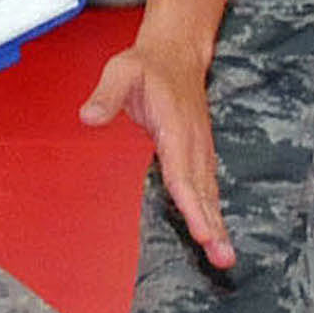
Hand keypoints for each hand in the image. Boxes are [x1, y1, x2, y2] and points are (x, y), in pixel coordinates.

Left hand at [81, 37, 232, 266]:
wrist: (177, 54)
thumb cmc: (145, 65)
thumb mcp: (120, 71)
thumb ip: (105, 96)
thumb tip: (88, 117)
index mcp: (175, 126)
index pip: (183, 173)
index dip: (192, 204)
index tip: (204, 231)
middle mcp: (193, 142)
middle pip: (202, 191)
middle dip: (214, 226)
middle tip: (224, 258)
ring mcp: (200, 148)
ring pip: (208, 192)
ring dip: (218, 225)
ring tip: (225, 257)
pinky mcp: (200, 152)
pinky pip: (206, 187)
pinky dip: (213, 211)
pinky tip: (216, 235)